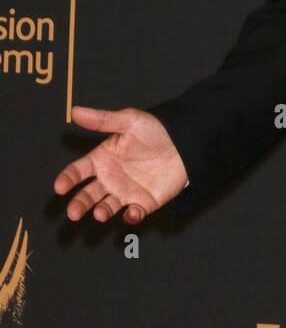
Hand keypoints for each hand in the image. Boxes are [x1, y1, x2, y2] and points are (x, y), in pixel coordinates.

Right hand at [54, 106, 188, 224]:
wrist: (184, 142)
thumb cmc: (154, 130)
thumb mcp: (128, 121)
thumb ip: (103, 120)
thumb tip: (75, 111)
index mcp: (102, 159)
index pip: (78, 171)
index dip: (68, 179)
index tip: (60, 187)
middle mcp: (110, 178)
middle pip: (88, 194)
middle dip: (79, 204)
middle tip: (72, 212)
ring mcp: (126, 192)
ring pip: (107, 206)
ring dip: (102, 211)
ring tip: (99, 214)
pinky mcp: (144, 202)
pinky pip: (134, 213)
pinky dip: (131, 216)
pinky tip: (131, 214)